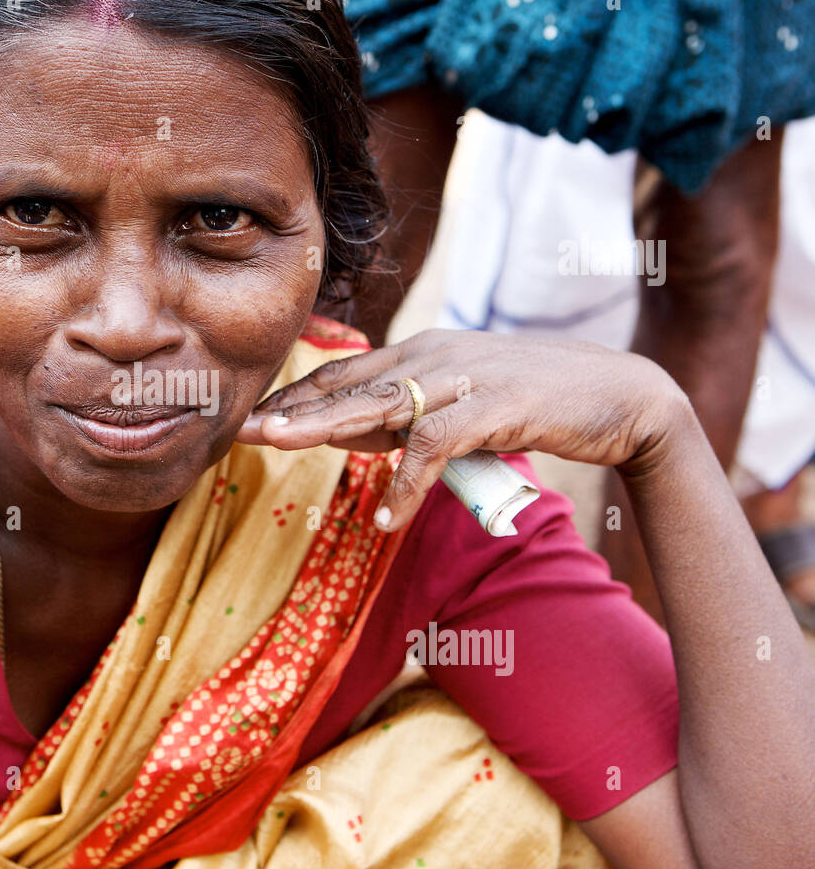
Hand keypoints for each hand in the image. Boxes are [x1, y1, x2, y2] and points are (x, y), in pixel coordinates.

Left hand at [237, 329, 693, 529]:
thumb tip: (349, 436)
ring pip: (379, 403)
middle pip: (349, 384)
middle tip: (245, 428)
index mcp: (423, 351)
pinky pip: (434, 445)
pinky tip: (385, 517)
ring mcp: (463, 377)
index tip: (255, 418)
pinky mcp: (494, 405)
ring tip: (282, 446)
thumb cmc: (536, 400)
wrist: (622, 395)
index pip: (345, 372)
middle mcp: (435, 355)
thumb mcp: (459, 405)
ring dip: (326, 428)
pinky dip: (407, 483)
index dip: (298, 396)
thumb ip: (405, 417)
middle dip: (293, 408)